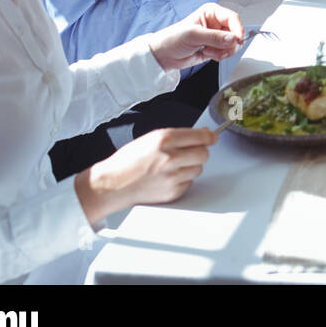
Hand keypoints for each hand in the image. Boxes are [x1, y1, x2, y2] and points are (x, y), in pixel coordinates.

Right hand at [76, 127, 217, 223]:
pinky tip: (168, 177)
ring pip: (199, 169)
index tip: (212, 137)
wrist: (113, 184)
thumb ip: (178, 136)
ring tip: (173, 166)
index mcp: (164, 140)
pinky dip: (183, 179)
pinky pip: (190, 182)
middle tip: (188, 152)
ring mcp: (172, 177)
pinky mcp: (173, 192)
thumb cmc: (129, 160)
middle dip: (199, 151)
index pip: (200, 137)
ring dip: (191, 166)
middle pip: (204, 154)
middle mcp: (170, 158)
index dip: (209, 136)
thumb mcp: (151, 138)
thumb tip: (203, 134)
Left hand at [147, 3, 244, 72]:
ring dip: (223, 51)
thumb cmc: (172, 38)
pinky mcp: (216, 47)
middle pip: (236, 32)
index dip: (238, 29)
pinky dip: (220, 56)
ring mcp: (217, 36)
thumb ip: (214, 37)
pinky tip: (207, 54)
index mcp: (212, 12)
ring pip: (233, 44)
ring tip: (208, 51)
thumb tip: (232, 38)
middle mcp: (216, 23)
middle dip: (228, 43)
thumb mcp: (193, 35)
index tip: (237, 40)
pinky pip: (227, 52)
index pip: (233, 18)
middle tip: (218, 48)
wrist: (163, 55)